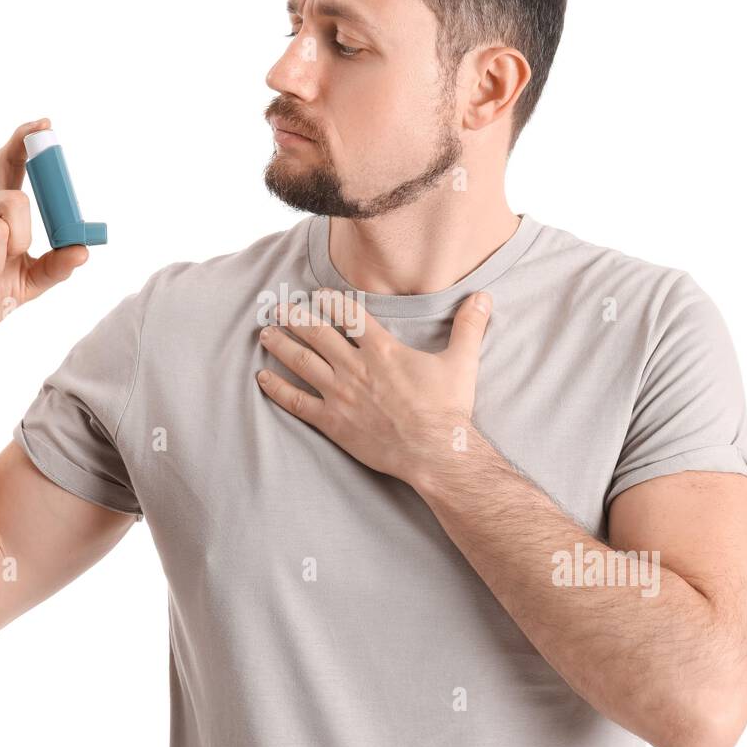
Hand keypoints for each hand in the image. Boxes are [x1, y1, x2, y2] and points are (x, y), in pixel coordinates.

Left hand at [254, 288, 492, 485]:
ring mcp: (340, 394)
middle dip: (294, 317)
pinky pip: (297, 402)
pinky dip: (277, 389)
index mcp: (382, 349)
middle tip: (277, 306)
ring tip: (265, 332)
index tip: (316, 294)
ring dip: (280, 344)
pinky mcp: (332, 422)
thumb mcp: (462, 361)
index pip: (349, 314)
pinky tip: (262, 378)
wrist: (435, 452)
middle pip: (316, 333)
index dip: (330, 300)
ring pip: (301, 362)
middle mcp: (355, 366)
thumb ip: (469, 326)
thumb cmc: (447, 409)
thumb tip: (484, 297)